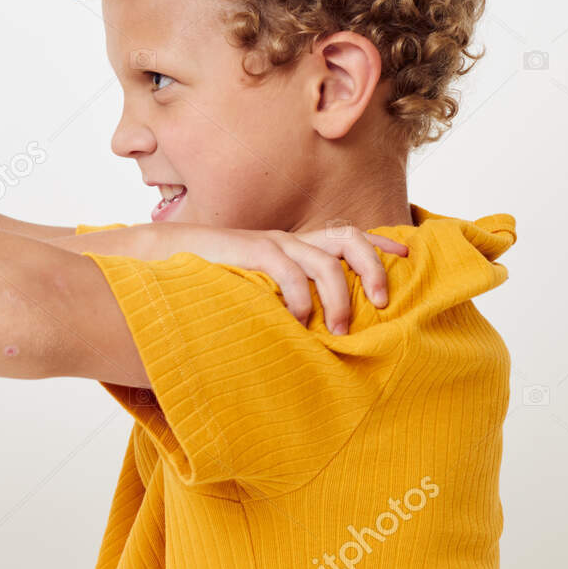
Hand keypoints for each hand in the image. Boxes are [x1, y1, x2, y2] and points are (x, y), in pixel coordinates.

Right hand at [138, 223, 407, 333]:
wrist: (161, 255)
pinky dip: (300, 298)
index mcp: (294, 246)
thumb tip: (307, 332)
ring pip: (326, 262)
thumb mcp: (253, 287)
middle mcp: (290, 241)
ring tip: (339, 329)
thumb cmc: (208, 277)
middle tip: (382, 304)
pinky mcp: (251, 252)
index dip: (380, 246)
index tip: (407, 260)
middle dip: (373, 269)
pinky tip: (298, 321)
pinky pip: (289, 271)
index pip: (348, 236)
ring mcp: (271, 245)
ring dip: (339, 297)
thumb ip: (280, 298)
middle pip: (350, 240)